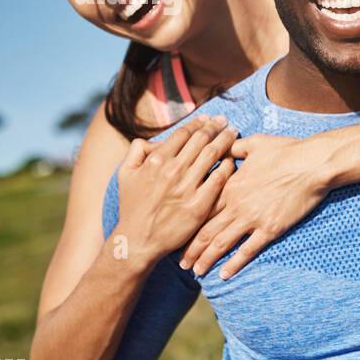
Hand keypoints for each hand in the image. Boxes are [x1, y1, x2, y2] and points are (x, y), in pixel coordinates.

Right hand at [114, 115, 237, 264]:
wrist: (138, 240)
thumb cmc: (132, 207)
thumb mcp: (125, 174)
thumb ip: (136, 151)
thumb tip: (152, 140)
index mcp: (156, 160)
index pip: (183, 134)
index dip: (198, 123)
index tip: (208, 119)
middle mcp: (172, 170)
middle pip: (201, 140)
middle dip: (215, 126)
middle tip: (226, 121)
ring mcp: (187, 188)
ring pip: (212, 155)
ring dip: (225, 141)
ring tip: (233, 134)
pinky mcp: (199, 205)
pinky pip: (219, 179)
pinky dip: (227, 166)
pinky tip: (233, 160)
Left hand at [180, 134, 328, 278]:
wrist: (312, 164)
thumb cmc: (286, 151)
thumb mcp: (255, 144)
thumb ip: (235, 148)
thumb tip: (226, 146)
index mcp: (230, 185)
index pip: (202, 208)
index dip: (188, 222)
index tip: (178, 232)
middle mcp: (236, 204)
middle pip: (206, 230)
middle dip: (191, 248)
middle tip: (180, 262)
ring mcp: (252, 218)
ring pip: (222, 243)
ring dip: (207, 259)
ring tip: (196, 272)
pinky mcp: (270, 228)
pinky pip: (248, 250)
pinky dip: (234, 264)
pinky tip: (224, 275)